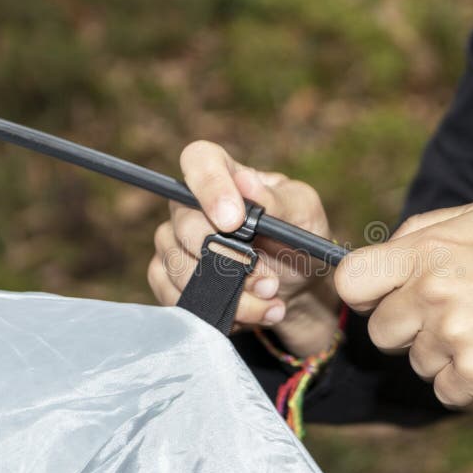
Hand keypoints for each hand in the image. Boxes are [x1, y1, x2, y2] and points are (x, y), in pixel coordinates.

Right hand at [148, 141, 338, 355]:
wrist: (297, 289)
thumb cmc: (299, 240)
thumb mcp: (303, 216)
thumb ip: (278, 201)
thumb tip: (246, 182)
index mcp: (226, 175)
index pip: (199, 160)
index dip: (209, 186)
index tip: (234, 220)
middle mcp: (192, 205)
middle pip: (185, 224)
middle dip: (231, 260)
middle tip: (269, 280)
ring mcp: (175, 242)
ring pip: (180, 266)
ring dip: (230, 293)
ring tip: (271, 299)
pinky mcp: (169, 279)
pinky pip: (175, 296)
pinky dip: (217, 311)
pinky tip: (252, 313)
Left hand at [334, 200, 472, 405]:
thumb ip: (423, 229)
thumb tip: (384, 253)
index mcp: (428, 250)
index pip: (351, 281)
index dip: (364, 293)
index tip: (382, 298)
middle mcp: (434, 292)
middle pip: (381, 332)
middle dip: (408, 329)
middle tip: (450, 316)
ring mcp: (454, 335)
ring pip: (416, 363)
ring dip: (443, 355)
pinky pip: (445, 391)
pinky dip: (468, 384)